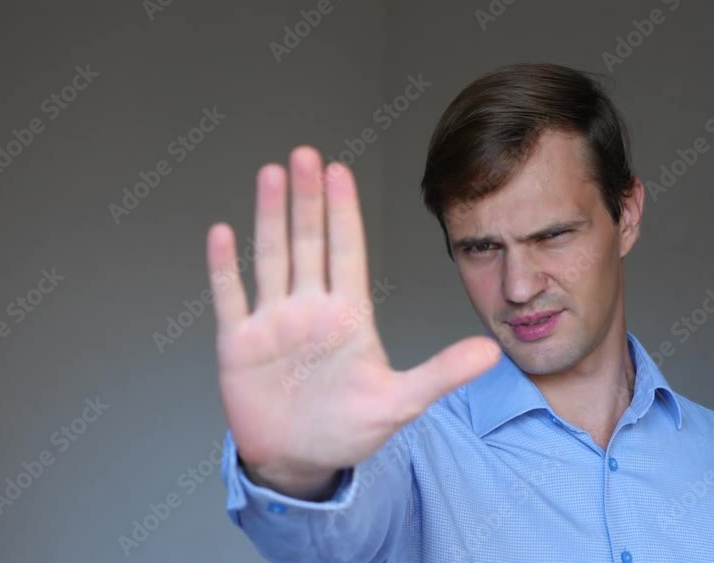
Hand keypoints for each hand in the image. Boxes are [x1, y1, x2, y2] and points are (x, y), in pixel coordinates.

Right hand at [206, 146, 499, 496]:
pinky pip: (230, 298)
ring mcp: (273, 323)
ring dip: (270, 217)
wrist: (299, 462)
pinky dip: (225, 268)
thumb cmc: (348, 430)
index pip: (347, 251)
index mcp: (347, 316)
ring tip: (270, 175)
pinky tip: (221, 234)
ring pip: (271, 258)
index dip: (343, 211)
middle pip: (309, 242)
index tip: (339, 170)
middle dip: (308, 198)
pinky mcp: (239, 344)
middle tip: (304, 155)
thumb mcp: (400, 403)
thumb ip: (441, 373)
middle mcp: (309, 309)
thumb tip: (492, 353)